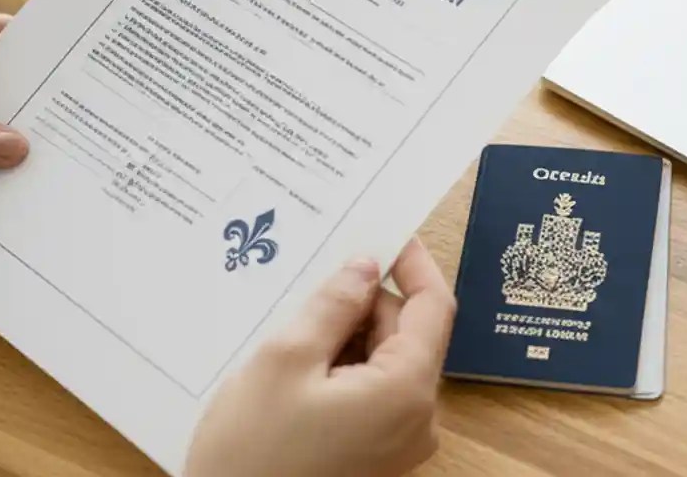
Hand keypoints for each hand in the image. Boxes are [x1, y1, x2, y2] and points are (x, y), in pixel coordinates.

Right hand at [185, 240, 456, 476]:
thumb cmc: (253, 454)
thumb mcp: (285, 360)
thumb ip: (333, 305)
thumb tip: (366, 266)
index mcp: (407, 389)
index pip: (433, 306)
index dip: (413, 263)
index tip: (385, 231)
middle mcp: (418, 417)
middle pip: (407, 333)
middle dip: (365, 302)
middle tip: (313, 280)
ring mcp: (399, 441)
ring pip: (385, 362)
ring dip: (347, 337)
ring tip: (294, 330)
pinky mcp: (376, 455)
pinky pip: (372, 393)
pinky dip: (342, 368)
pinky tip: (297, 366)